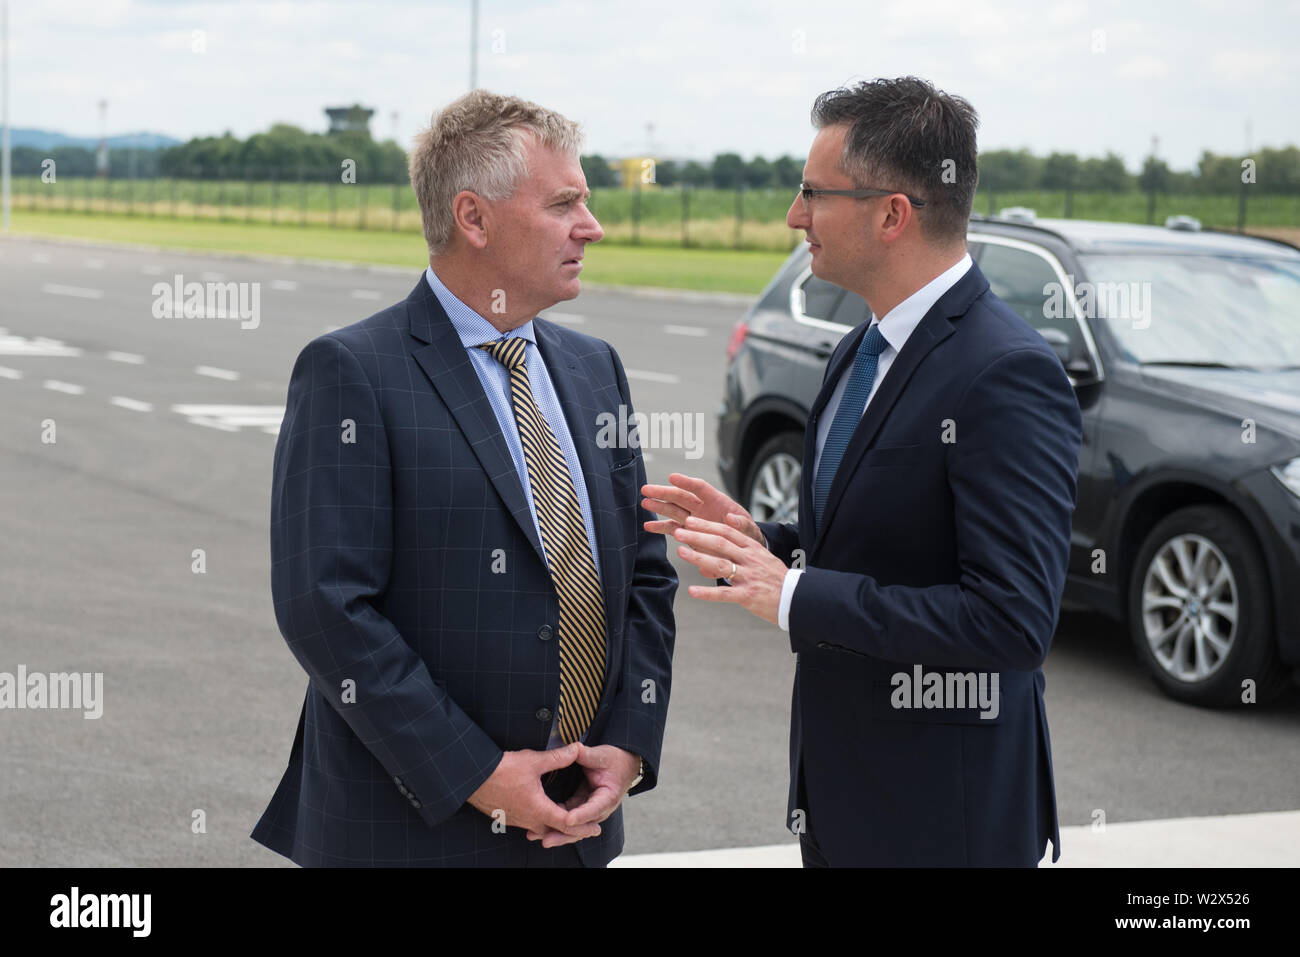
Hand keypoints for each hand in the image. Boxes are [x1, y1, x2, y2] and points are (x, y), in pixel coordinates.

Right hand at [467, 743, 600, 843]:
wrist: (472, 776)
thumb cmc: (501, 770)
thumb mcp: (533, 760)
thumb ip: (558, 757)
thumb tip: (576, 749)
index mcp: (538, 808)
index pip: (566, 823)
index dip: (583, 826)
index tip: (596, 828)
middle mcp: (528, 819)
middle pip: (556, 830)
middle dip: (573, 830)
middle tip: (588, 829)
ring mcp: (517, 820)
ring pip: (542, 829)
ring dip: (556, 827)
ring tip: (568, 822)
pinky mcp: (508, 816)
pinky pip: (529, 824)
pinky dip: (542, 823)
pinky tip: (543, 814)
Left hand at [525, 744, 641, 847]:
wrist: (621, 765)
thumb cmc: (614, 760)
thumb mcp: (602, 755)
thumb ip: (587, 754)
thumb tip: (575, 749)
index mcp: (608, 797)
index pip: (593, 809)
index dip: (580, 815)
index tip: (566, 820)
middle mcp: (599, 809)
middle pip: (581, 826)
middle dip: (563, 833)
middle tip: (546, 840)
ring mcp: (589, 811)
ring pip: (572, 827)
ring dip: (555, 833)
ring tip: (534, 836)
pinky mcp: (580, 808)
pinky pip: (566, 819)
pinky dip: (554, 823)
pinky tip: (537, 828)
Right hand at [642, 473, 763, 546]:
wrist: (743, 548)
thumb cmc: (747, 534)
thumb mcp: (749, 529)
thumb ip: (742, 524)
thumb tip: (732, 518)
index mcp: (718, 502)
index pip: (700, 488)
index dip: (687, 482)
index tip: (672, 477)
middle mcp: (703, 507)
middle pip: (681, 496)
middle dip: (664, 492)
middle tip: (647, 489)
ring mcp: (694, 518)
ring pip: (673, 509)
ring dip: (659, 506)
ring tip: (644, 502)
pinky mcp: (689, 531)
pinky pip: (672, 528)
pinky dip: (661, 527)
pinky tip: (648, 525)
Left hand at [673, 516, 788, 624]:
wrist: (797, 598)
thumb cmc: (777, 578)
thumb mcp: (762, 557)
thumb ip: (744, 547)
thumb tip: (726, 534)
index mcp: (753, 548)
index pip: (727, 532)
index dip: (707, 525)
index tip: (690, 521)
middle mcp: (750, 559)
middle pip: (720, 544)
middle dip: (697, 536)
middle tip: (679, 531)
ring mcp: (749, 577)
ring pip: (720, 564)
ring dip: (698, 557)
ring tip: (680, 552)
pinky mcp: (748, 595)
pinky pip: (724, 593)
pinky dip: (707, 592)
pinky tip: (692, 591)